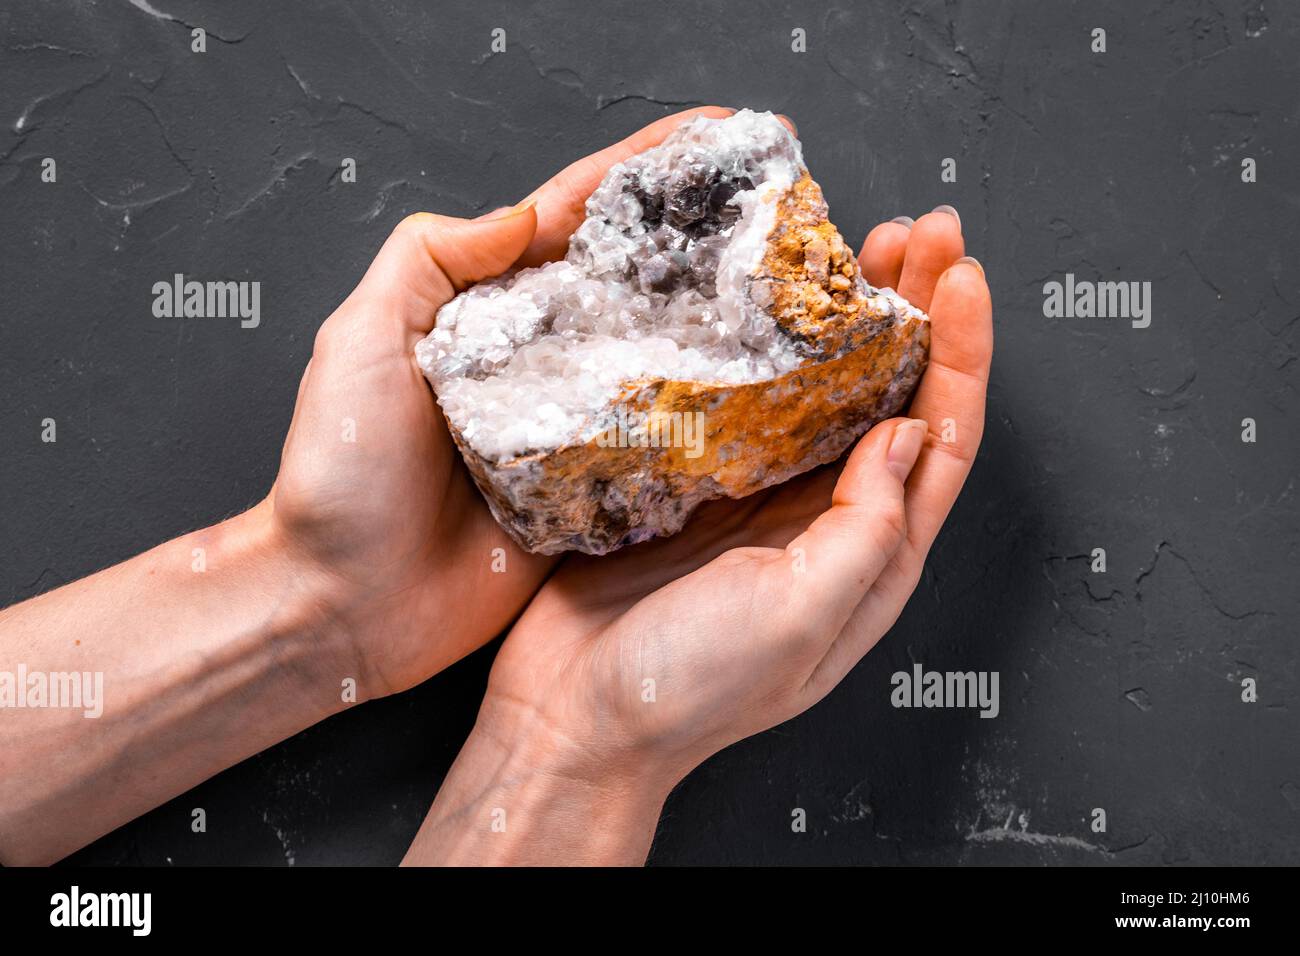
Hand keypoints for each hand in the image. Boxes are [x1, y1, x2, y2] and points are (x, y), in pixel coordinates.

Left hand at [263, 107, 738, 698]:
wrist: (345, 603)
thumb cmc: (338, 475)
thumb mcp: (361, 342)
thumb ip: (428, 263)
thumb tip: (525, 213)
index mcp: (484, 315)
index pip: (571, 220)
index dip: (641, 170)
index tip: (714, 133)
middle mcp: (537, 364)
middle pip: (630, 281)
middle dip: (699, 236)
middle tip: (773, 206)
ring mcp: (569, 429)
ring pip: (656, 359)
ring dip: (716, 320)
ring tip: (786, 284)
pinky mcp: (592, 495)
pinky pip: (660, 449)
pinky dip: (708, 420)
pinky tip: (761, 395)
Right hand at [408, 208, 990, 863]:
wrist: (575, 719)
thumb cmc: (688, 689)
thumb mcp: (798, 617)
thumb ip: (864, 528)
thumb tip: (906, 432)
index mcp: (872, 559)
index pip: (942, 438)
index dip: (963, 352)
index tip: (964, 275)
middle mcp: (829, 522)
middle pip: (895, 398)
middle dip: (917, 312)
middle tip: (918, 233)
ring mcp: (763, 499)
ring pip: (826, 390)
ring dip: (847, 319)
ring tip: (857, 243)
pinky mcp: (700, 484)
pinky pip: (750, 403)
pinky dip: (767, 348)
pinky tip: (763, 303)